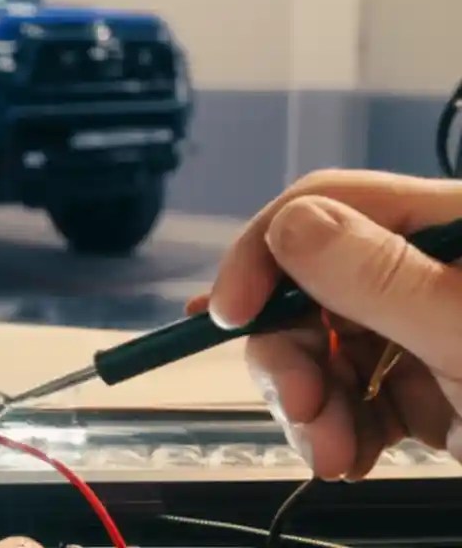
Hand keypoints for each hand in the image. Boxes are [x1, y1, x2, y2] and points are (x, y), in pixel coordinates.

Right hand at [187, 169, 461, 479]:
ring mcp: (424, 330)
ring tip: (333, 455)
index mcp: (445, 224)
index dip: (261, 255)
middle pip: (309, 289)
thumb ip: (381, 276)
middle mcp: (426, 268)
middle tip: (299, 409)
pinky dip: (338, 430)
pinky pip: (352, 397)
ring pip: (321, 349)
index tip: (225, 313)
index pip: (324, 208)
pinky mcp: (428, 387)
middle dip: (287, 355)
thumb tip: (288, 226)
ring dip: (308, 406)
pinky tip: (352, 456)